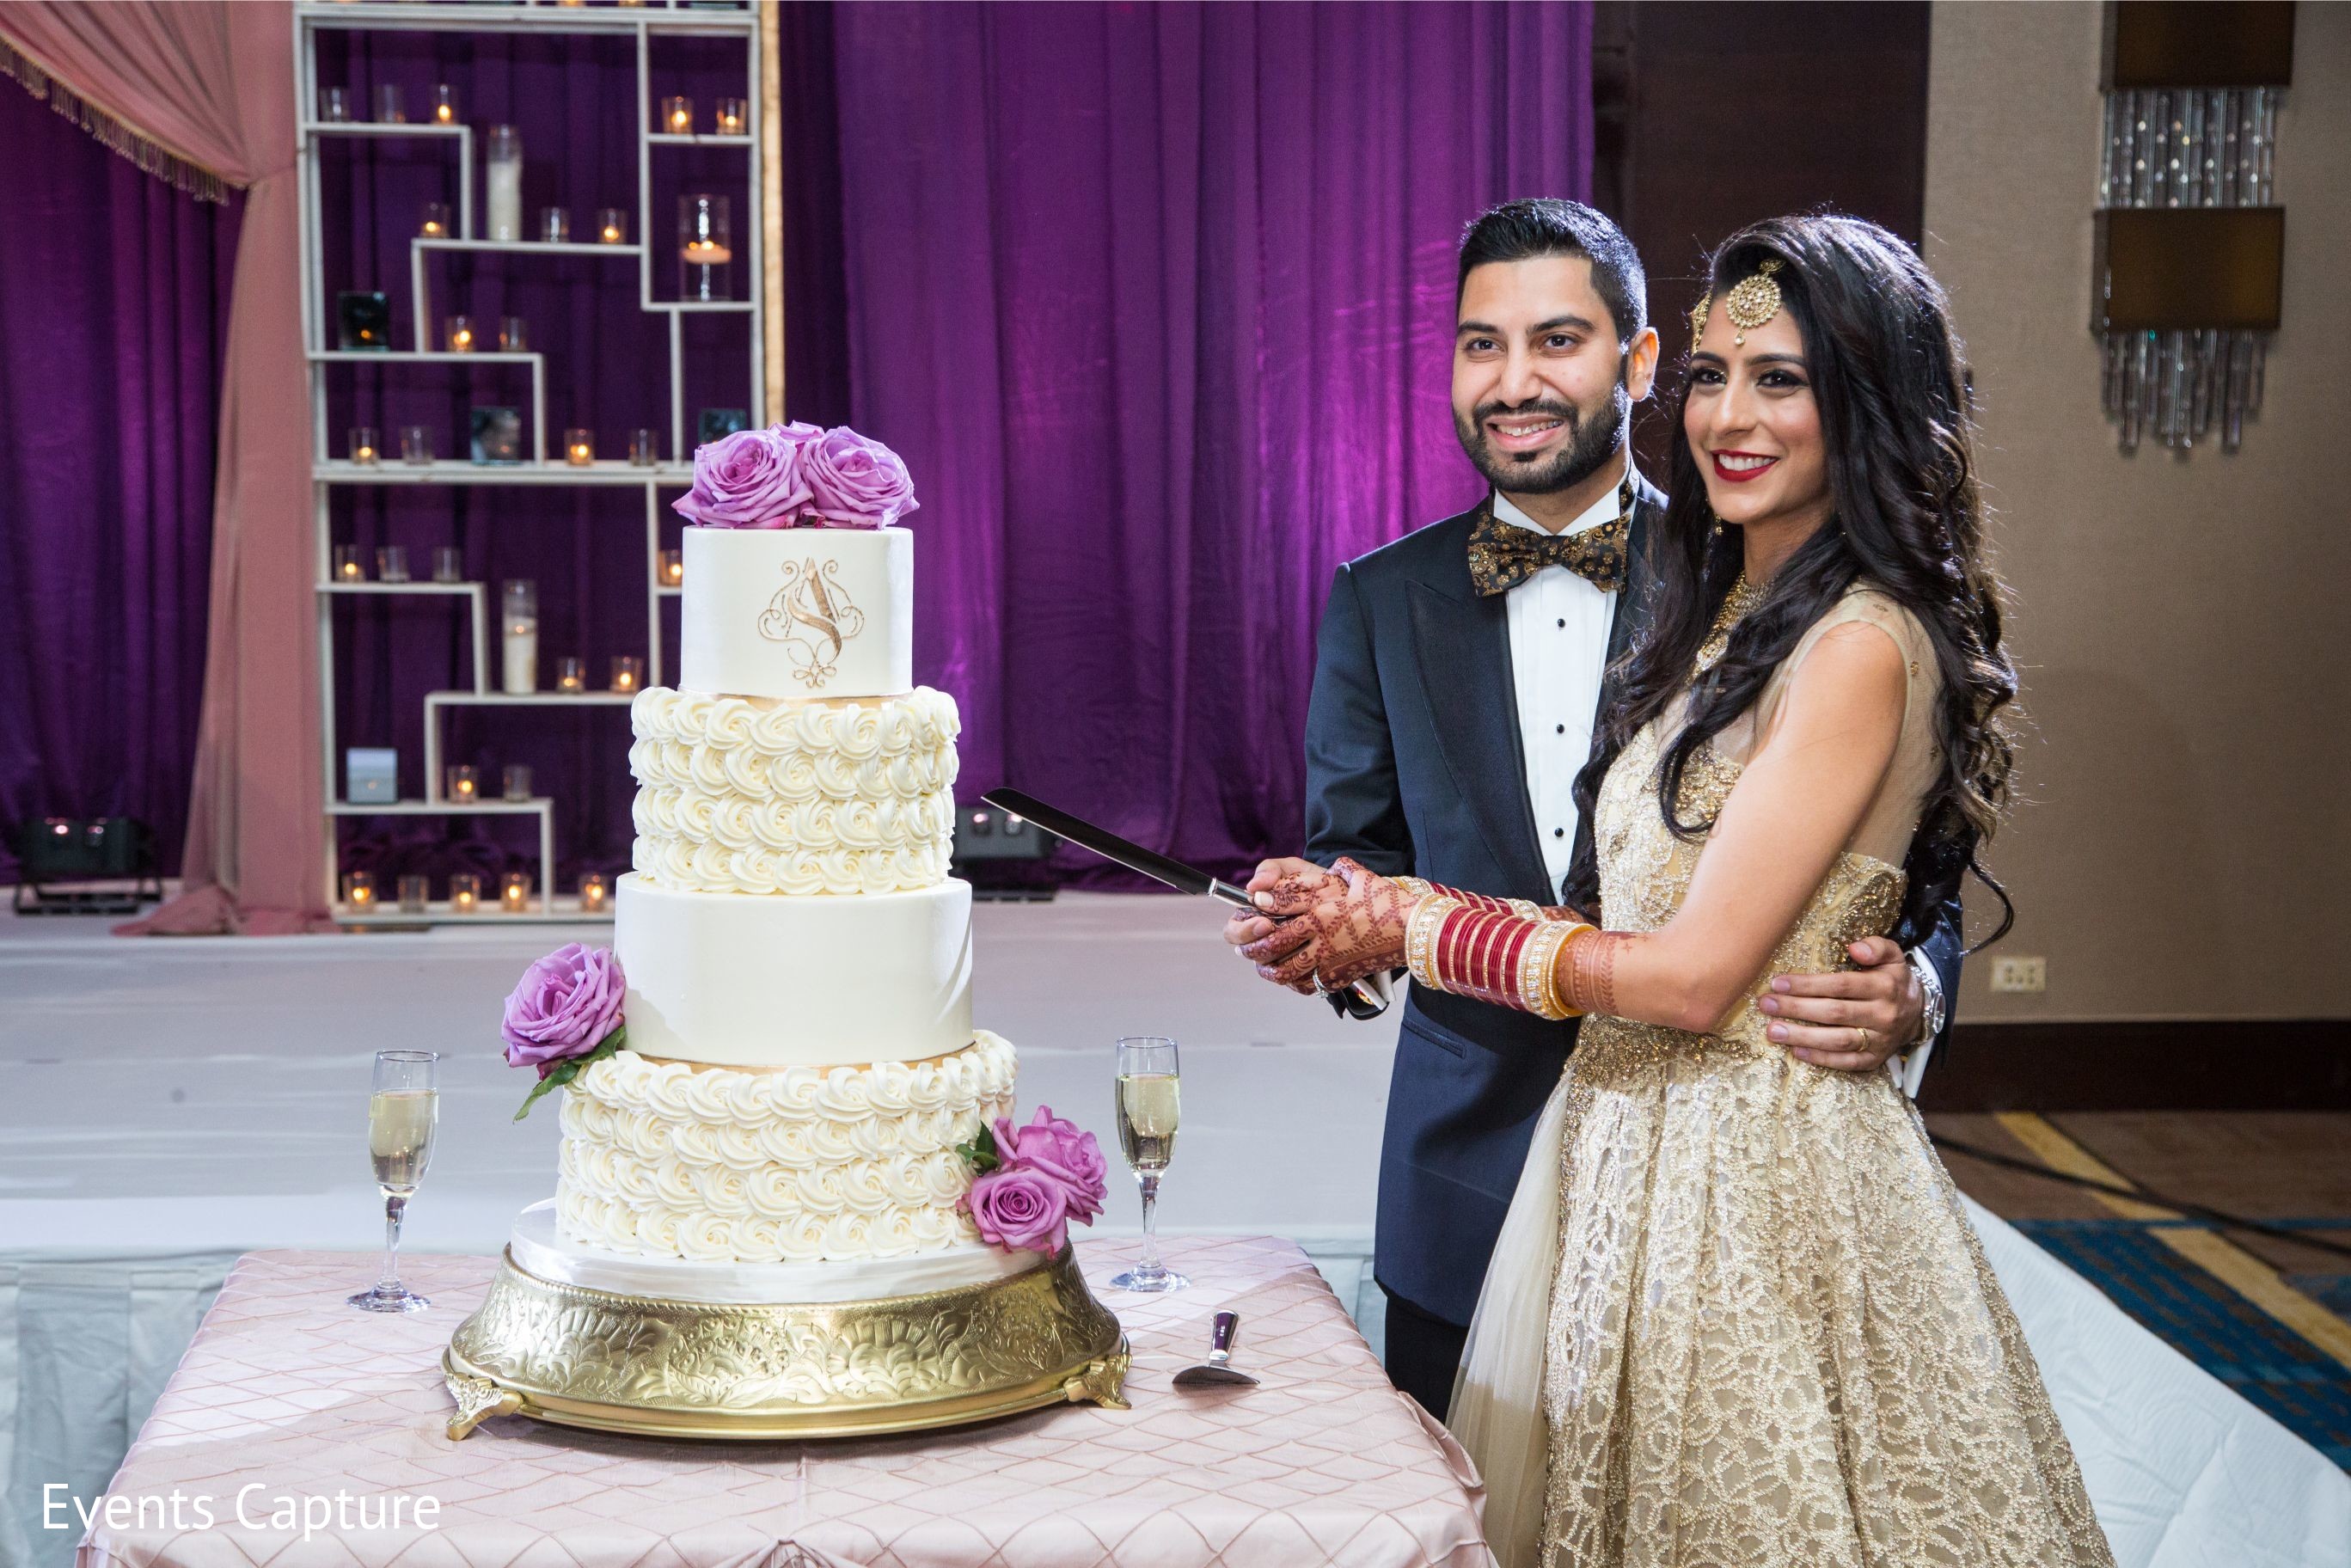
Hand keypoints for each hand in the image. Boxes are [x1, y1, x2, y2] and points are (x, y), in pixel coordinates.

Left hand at [1235, 857, 1413, 992]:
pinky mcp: (1338, 975)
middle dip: (1253, 942)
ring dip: (1268, 967)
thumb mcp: (1360, 877)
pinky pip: (1306, 984)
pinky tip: (1288, 977)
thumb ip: (1338, 870)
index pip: (1280, 904)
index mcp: (1323, 906)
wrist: (1414, 932)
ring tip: (1261, 965)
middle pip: (1274, 940)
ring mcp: (1328, 958)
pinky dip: (1292, 982)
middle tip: (1243, 944)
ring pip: (1286, 968)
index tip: (1253, 903)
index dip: (1261, 903)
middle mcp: (1321, 933)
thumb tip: (1328, 868)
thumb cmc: (1388, 902)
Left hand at [1758, 935, 1923, 1070]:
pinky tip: (1796, 1051)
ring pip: (1838, 1041)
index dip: (1808, 985)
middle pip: (1835, 1013)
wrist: (1919, 1013)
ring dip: (1803, 1037)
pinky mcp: (1875, 1060)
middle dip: (1797, 1009)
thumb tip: (1855, 948)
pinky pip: (1847, 1063)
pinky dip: (1822, 1059)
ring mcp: (1880, 1040)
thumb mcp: (1893, 956)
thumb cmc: (1892, 979)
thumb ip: (1876, 946)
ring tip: (1773, 1031)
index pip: (1841, 985)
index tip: (1778, 983)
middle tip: (1766, 1005)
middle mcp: (1883, 1014)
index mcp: (1884, 986)